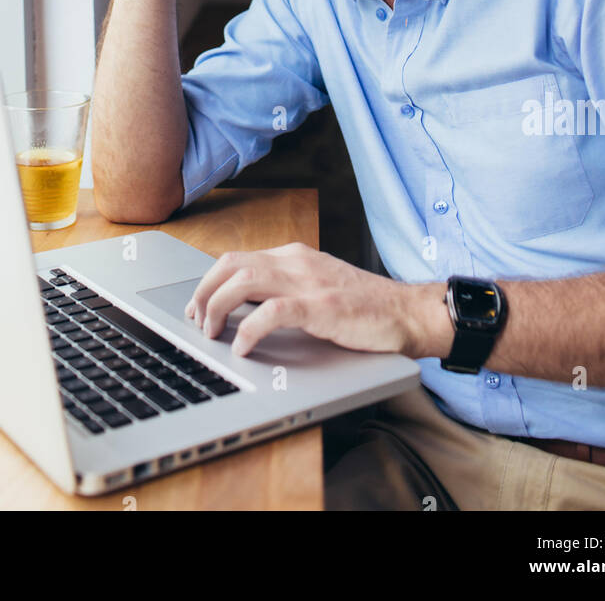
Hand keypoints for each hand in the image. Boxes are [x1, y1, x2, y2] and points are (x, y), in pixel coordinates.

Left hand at [183, 242, 425, 358]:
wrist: (409, 312)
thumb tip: (245, 309)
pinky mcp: (322, 306)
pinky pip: (272, 312)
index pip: (236, 258)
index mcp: (294, 256)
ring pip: (244, 281)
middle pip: (231, 264)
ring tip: (211, 334)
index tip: (196, 306)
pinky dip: (249, 329)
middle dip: (204, 292)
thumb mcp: (319, 288)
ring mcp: (309, 282)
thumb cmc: (366, 307)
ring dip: (218, 307)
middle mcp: (297, 262)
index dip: (208, 282)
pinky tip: (243, 348)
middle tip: (195, 321)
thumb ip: (287, 290)